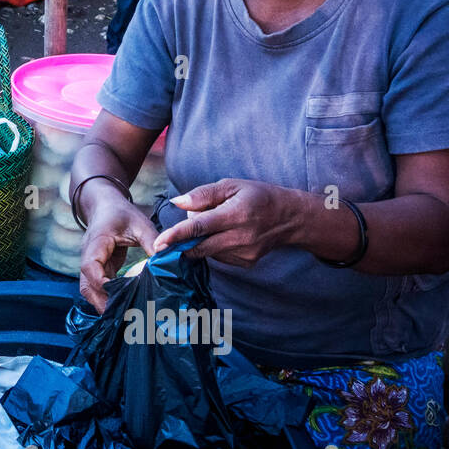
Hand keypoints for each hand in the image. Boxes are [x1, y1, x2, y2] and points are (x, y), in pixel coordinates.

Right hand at [77, 186, 158, 313]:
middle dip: (100, 301)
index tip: (117, 293)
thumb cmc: (121, 212)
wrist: (104, 205)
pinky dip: (107, 297)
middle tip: (121, 316)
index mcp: (96, 242)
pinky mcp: (98, 269)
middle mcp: (88, 255)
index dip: (100, 282)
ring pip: (89, 288)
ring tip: (122, 315)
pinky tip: (123, 305)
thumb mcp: (140, 223)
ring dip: (102, 302)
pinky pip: (98, 287)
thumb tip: (166, 259)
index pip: (90, 266)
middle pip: (85, 284)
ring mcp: (91, 263)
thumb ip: (153, 241)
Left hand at [151, 178, 299, 266]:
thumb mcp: (231, 185)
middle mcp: (240, 237)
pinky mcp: (246, 263)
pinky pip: (218, 257)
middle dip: (183, 240)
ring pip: (207, 252)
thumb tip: (177, 203)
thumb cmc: (257, 196)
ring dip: (201, 240)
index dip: (176, 235)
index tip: (159, 243)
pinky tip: (226, 234)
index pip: (199, 228)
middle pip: (199, 246)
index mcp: (235, 214)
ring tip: (218, 222)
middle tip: (191, 222)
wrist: (289, 217)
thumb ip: (203, 194)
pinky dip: (214, 246)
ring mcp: (244, 253)